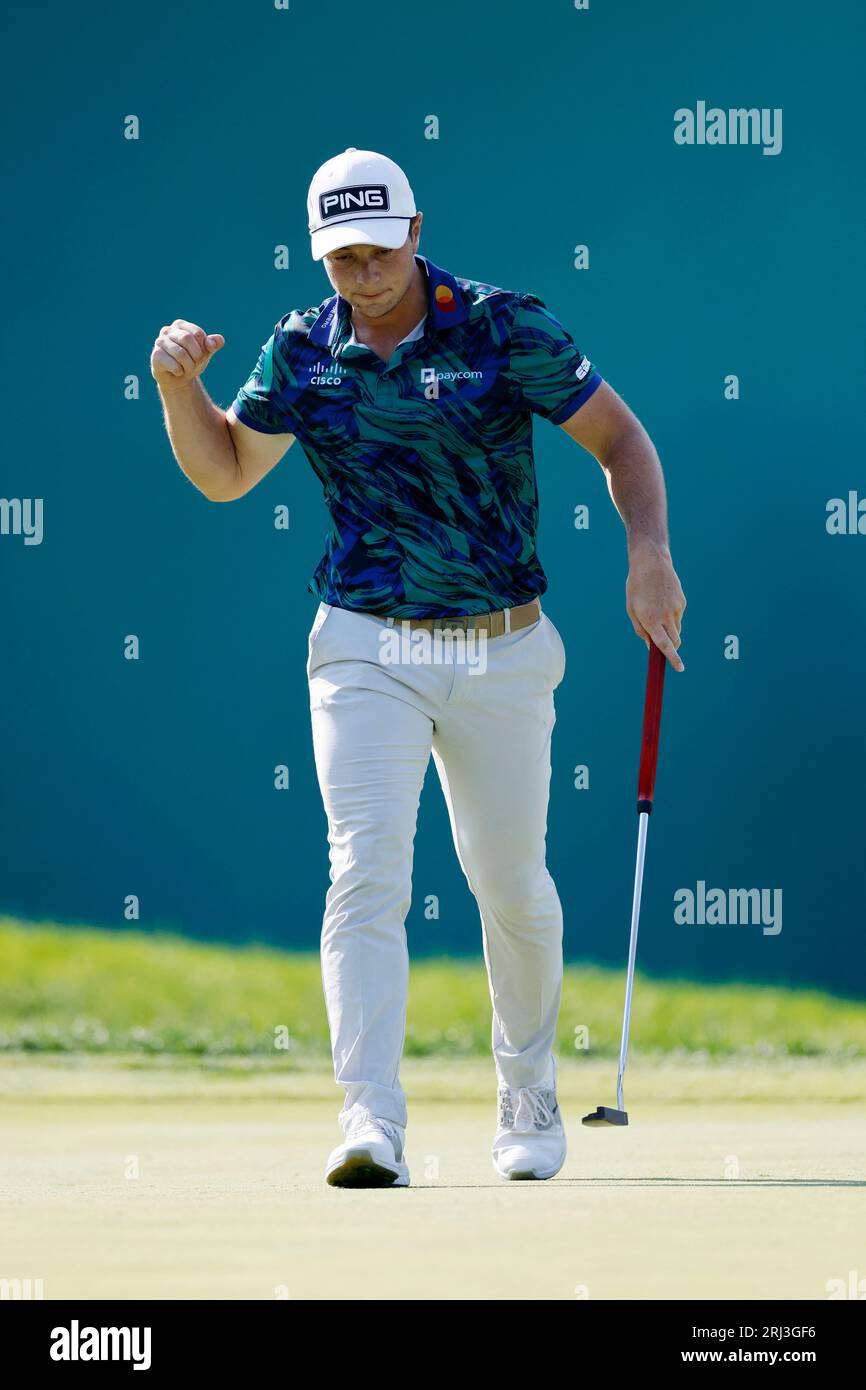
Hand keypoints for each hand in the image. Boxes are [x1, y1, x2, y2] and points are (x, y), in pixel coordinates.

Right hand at [150, 319, 224, 390]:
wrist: (178, 378)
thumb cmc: (191, 361)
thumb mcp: (205, 352)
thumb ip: (214, 344)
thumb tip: (219, 340)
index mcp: (180, 325)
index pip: (197, 333)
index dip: (203, 347)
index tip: (201, 354)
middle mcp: (167, 330)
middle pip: (187, 339)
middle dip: (196, 355)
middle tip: (195, 363)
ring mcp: (159, 342)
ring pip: (180, 353)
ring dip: (189, 365)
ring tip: (187, 368)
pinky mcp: (156, 356)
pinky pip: (173, 365)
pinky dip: (180, 371)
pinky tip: (177, 372)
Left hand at [626, 540, 686, 670]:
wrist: (651, 562)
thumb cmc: (636, 587)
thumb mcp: (632, 609)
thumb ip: (640, 630)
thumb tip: (650, 646)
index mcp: (650, 619)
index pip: (665, 644)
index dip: (673, 658)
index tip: (680, 668)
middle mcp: (666, 616)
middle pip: (675, 641)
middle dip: (671, 648)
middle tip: (663, 646)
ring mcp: (676, 609)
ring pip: (676, 629)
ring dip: (669, 629)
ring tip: (656, 612)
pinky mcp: (682, 602)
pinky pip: (678, 617)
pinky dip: (671, 615)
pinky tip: (662, 601)